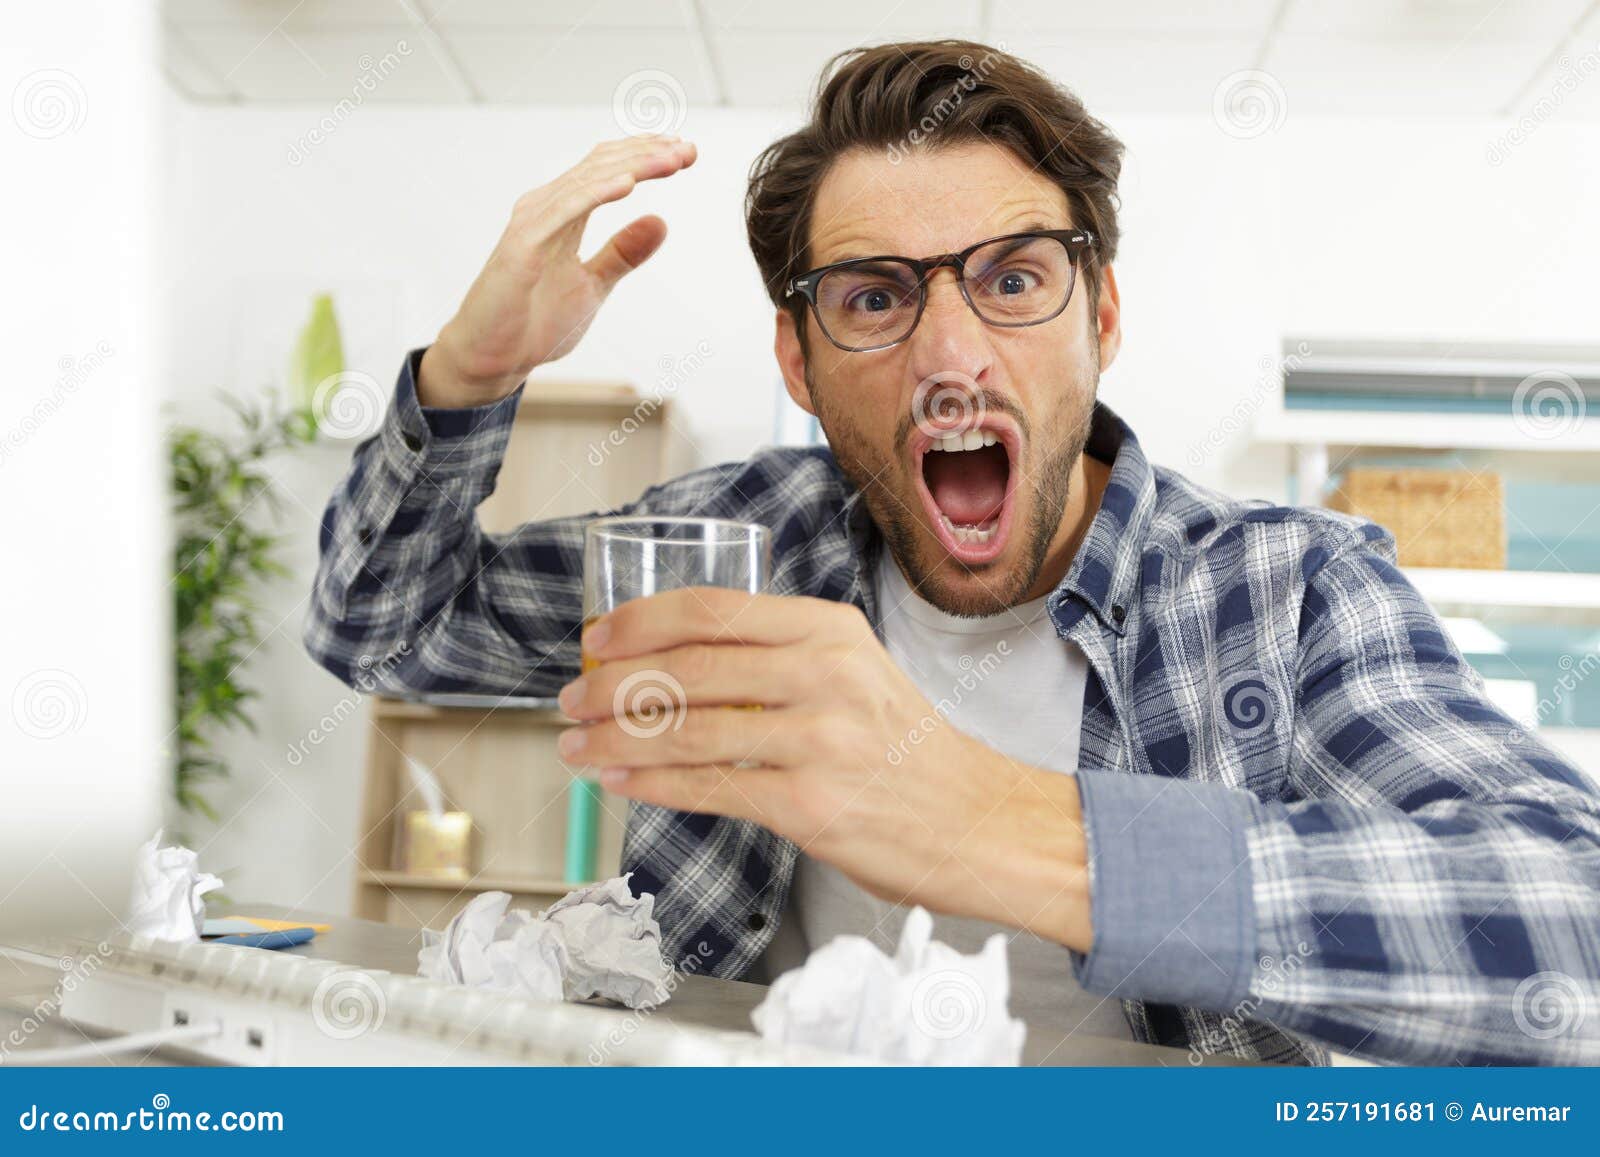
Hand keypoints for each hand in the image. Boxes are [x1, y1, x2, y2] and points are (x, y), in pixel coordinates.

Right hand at [418, 135, 697, 407]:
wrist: (494, 359)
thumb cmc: (534, 322)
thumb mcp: (594, 285)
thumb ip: (623, 253)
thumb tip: (661, 222)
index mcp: (562, 213)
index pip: (606, 171)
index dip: (645, 157)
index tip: (686, 152)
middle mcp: (546, 208)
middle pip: (601, 166)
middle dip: (647, 154)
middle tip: (688, 148)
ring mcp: (532, 223)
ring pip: (587, 181)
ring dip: (632, 166)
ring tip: (670, 159)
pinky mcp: (522, 245)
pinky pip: (565, 210)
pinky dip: (597, 193)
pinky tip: (628, 183)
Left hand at [555, 588, 1093, 950]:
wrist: (977, 821)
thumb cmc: (909, 752)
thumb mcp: (856, 673)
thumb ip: (782, 660)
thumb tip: (679, 668)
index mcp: (829, 629)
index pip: (711, 610)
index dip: (639, 622)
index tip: (598, 636)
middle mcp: (823, 673)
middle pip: (686, 667)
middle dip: (610, 684)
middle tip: (571, 696)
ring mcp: (816, 739)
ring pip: (684, 728)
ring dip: (613, 738)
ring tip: (577, 745)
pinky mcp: (808, 804)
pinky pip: (706, 787)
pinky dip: (650, 784)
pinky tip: (619, 781)